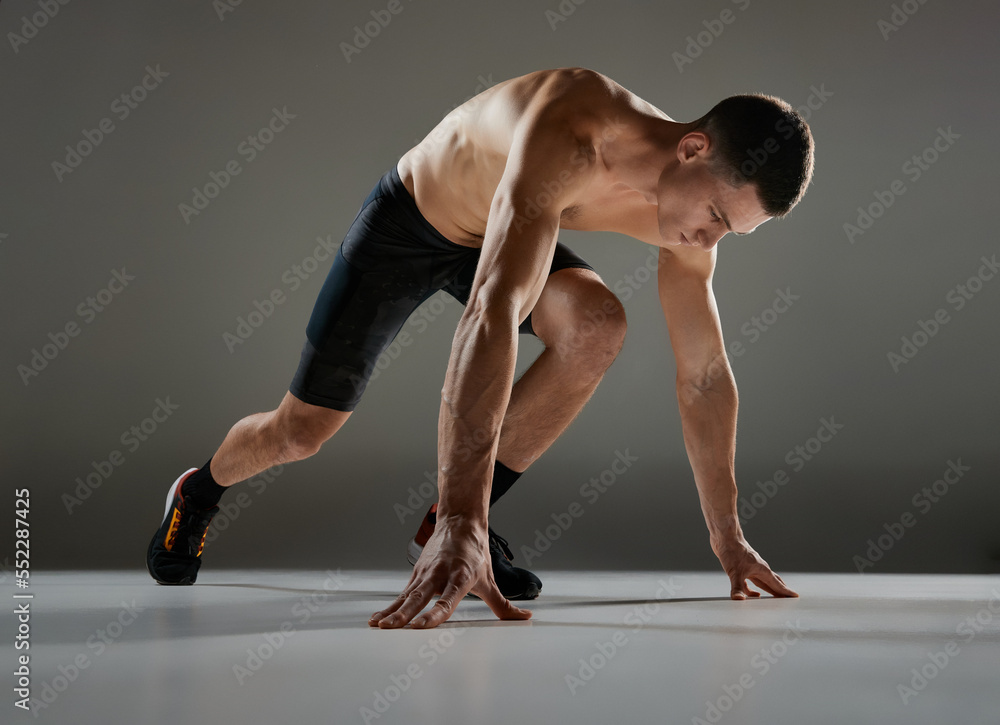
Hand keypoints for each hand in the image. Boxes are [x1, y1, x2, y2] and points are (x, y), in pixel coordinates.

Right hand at [369, 517, 531, 628]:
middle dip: (404, 615)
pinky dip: (389, 607)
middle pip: (419, 598)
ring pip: (406, 596)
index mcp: (460, 577)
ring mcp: (425, 574)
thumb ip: (503, 605)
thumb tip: (524, 616)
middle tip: (391, 628)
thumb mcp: (490, 579)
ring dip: (391, 612)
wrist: (460, 522)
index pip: (446, 600)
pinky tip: (377, 620)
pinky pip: (401, 595)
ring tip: (378, 626)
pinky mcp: (416, 575)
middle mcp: (439, 575)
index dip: (434, 614)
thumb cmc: (475, 552)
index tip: (421, 626)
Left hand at [713, 534, 797, 599]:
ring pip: (762, 582)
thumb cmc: (732, 551)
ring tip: (773, 598)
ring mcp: (750, 567)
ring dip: (767, 589)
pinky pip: (749, 581)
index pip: (777, 584)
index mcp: (762, 570)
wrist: (724, 536)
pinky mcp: (741, 567)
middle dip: (780, 591)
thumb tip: (739, 600)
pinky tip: (751, 594)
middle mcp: (758, 569)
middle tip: (788, 599)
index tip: (795, 596)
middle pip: (773, 583)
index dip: (785, 591)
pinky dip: (750, 589)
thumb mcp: (734, 572)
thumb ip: (737, 588)